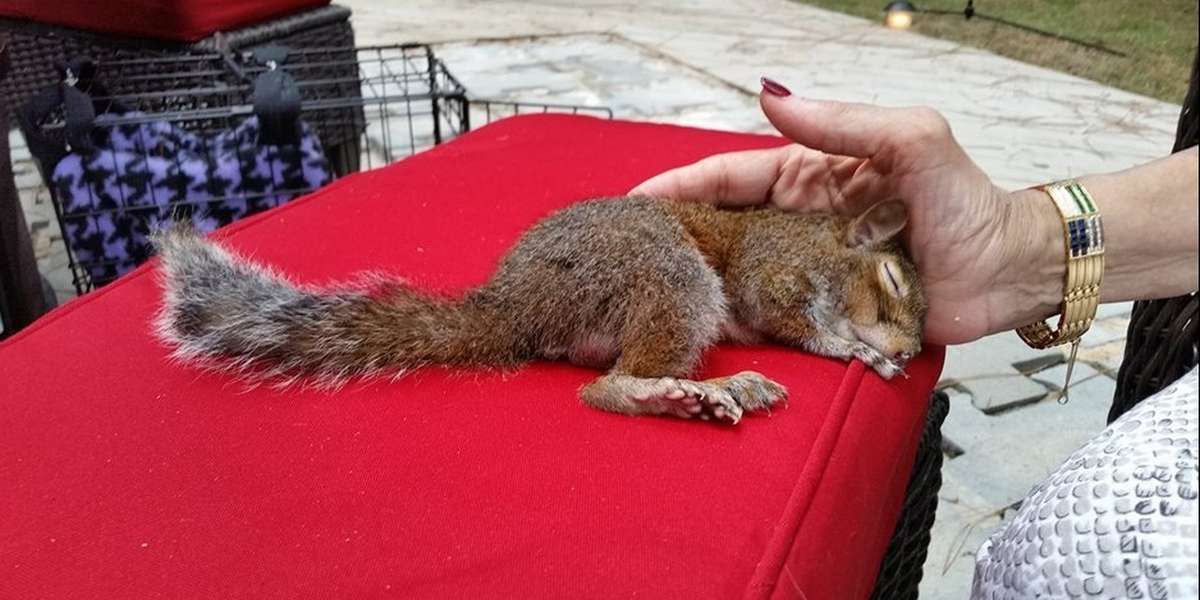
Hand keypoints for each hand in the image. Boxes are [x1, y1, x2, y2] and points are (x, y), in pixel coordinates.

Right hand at [632, 80, 1061, 345]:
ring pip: (736, 277)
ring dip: (697, 286)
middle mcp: (797, 224)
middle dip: (675, 239)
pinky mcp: (823, 316)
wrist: (1009, 270)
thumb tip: (769, 98)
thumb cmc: (965, 200)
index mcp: (807, 177)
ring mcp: (807, 272)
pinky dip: (736, 325)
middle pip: (721, 229)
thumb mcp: (909, 140)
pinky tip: (703, 331)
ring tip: (649, 301)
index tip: (634, 203)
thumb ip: (843, 122)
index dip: (679, 188)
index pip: (728, 176)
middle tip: (626, 258)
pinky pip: (770, 320)